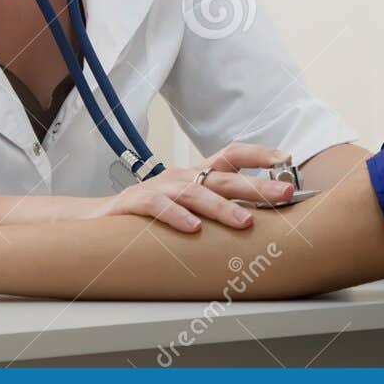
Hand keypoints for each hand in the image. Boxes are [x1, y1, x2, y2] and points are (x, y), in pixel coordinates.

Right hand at [83, 142, 297, 231]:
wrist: (96, 219)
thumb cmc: (150, 215)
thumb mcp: (187, 206)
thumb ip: (217, 206)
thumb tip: (260, 217)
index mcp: (196, 173)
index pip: (231, 154)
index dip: (259, 153)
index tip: (286, 160)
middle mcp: (181, 175)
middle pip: (223, 176)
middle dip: (256, 184)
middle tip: (284, 194)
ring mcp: (158, 188)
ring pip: (195, 192)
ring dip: (222, 207)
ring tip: (245, 222)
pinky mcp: (135, 204)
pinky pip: (159, 207)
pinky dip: (177, 216)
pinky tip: (193, 229)